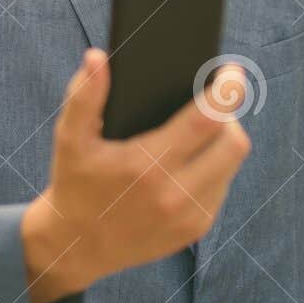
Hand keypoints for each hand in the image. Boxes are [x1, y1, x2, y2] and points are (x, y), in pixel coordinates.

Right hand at [21, 47, 250, 302]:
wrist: (76, 245)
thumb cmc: (74, 183)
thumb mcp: (69, 138)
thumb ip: (83, 95)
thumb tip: (97, 57)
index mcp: (147, 165)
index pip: (208, 121)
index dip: (226, 91)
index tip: (231, 71)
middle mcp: (175, 194)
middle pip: (233, 143)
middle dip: (229, 115)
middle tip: (212, 102)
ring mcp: (190, 216)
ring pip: (231, 166)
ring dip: (222, 141)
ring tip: (200, 129)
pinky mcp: (195, 229)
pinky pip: (221, 187)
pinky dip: (214, 167)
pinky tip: (191, 160)